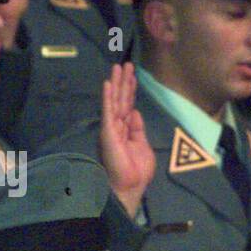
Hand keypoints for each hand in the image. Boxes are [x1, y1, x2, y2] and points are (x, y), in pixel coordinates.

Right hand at [99, 61, 154, 215]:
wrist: (130, 186)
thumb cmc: (136, 170)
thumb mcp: (142, 145)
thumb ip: (138, 128)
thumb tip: (135, 112)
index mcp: (125, 130)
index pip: (127, 106)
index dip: (130, 91)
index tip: (133, 76)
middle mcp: (116, 126)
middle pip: (121, 99)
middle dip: (124, 82)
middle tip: (126, 64)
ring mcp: (111, 128)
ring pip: (114, 101)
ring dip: (117, 83)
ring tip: (118, 66)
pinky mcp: (108, 132)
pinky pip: (108, 111)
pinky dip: (108, 97)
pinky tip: (108, 84)